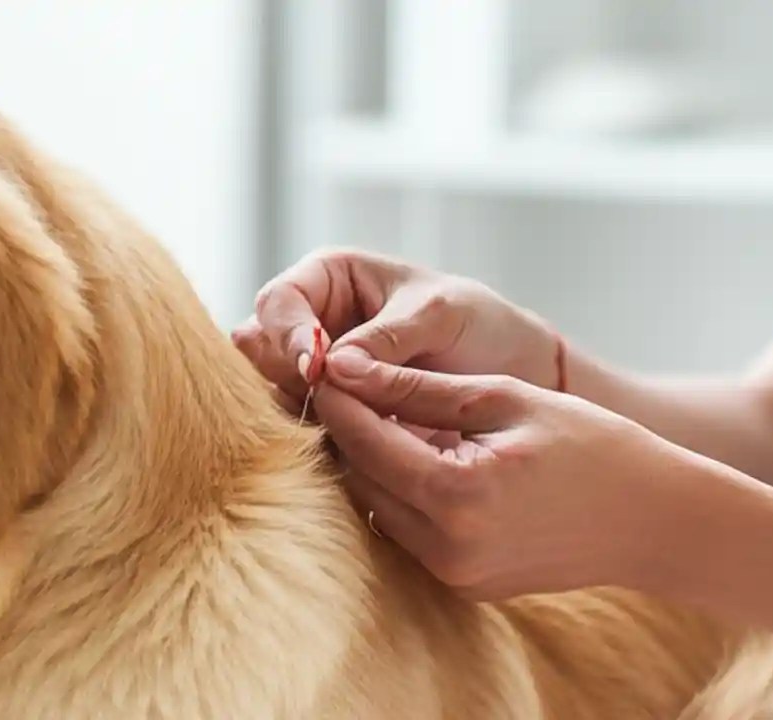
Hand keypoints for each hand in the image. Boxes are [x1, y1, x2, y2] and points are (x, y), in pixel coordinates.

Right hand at [232, 249, 561, 415]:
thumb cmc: (479, 325)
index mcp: (329, 278)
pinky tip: (346, 454)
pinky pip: (301, 430)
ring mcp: (317, 374)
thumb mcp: (439, 316)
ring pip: (273, 395)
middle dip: (282, 378)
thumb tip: (330, 366)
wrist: (513, 373)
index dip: (288, 334)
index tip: (315, 369)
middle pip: (260, 351)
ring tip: (337, 432)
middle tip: (318, 404)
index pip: (277, 302)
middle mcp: (312, 323)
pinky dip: (316, 443)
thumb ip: (386, 337)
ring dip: (295, 415)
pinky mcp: (331, 416)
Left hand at [313, 348, 684, 600]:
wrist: (655, 521)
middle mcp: (447, 546)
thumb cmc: (592, 446)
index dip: (338, 398)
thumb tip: (346, 367)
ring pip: (379, 508)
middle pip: (361, 478)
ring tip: (379, 414)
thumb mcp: (506, 399)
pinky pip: (408, 533)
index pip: (364, 439)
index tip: (325, 363)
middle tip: (345, 384)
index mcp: (457, 493)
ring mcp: (454, 574)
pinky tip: (415, 456)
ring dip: (372, 463)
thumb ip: (418, 388)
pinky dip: (402, 493)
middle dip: (348, 430)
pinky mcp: (464, 585)